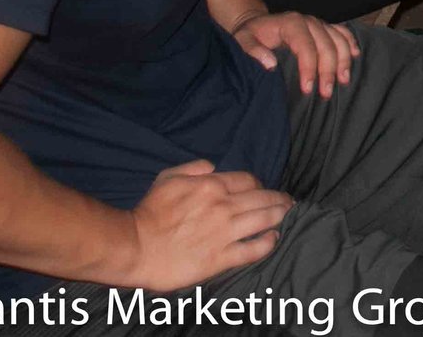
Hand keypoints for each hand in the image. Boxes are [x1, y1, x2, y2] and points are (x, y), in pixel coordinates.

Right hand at [124, 160, 292, 290]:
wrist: (134, 246)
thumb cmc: (148, 212)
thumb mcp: (167, 178)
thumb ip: (193, 168)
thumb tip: (213, 166)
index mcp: (211, 186)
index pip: (249, 181)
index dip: (259, 185)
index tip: (263, 190)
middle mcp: (223, 207)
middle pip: (263, 198)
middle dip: (279, 199)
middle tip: (288, 201)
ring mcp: (224, 233)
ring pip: (264, 220)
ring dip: (280, 216)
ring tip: (288, 215)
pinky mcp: (221, 257)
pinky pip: (253, 249)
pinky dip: (268, 243)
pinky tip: (273, 239)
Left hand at [231, 11, 358, 97]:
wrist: (257, 24)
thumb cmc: (250, 35)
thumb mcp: (243, 41)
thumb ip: (253, 51)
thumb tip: (271, 64)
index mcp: (291, 23)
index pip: (305, 46)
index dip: (309, 68)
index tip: (308, 89)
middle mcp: (309, 21)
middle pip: (326, 45)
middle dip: (328, 70)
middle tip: (326, 93)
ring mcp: (319, 23)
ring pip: (339, 40)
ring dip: (343, 61)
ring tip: (343, 81)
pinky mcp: (325, 28)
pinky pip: (343, 33)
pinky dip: (350, 44)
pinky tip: (355, 57)